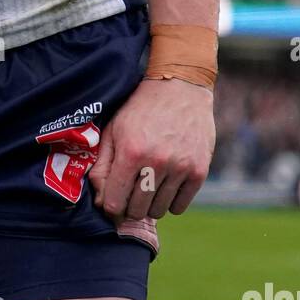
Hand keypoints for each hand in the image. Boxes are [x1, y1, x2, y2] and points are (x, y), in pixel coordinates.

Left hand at [88, 78, 215, 220]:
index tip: (113, 198)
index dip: (111, 205)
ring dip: (150, 203)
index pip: (115, 202)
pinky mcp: (199, 171)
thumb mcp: (114, 129)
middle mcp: (157, 162)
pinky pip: (180, 207)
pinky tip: (165, 184)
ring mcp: (180, 168)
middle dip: (130, 205)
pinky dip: (170, 201)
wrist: (179, 87)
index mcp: (131, 152)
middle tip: (130, 190)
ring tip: (148, 184)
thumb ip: (102, 165)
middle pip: (137, 210)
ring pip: (159, 211)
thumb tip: (99, 200)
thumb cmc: (140, 109)